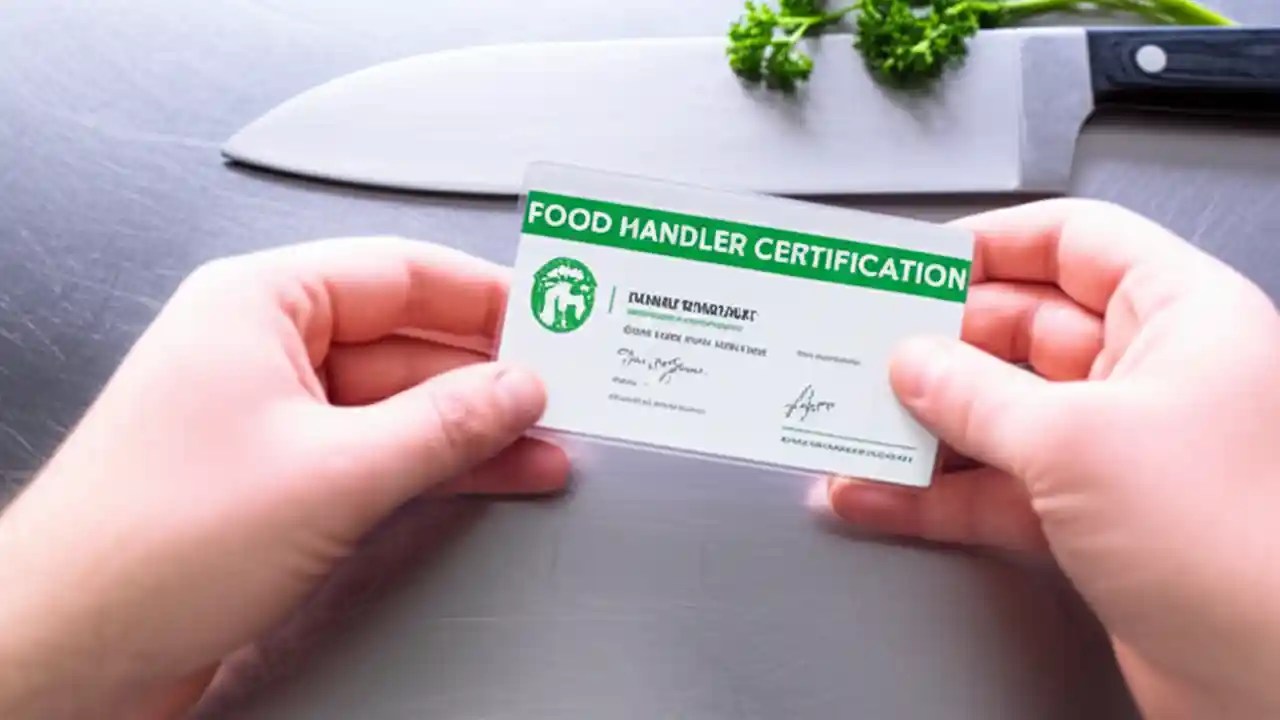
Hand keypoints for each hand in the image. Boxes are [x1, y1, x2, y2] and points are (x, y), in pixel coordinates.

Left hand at [0, 238, 567, 718]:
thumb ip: (443, 425)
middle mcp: (262, 350)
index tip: (552, 319)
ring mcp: (270, 416)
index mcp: (258, 304)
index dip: (487, 297)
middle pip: (406, 338)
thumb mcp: (334, 474)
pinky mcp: (278, 477)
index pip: (401, 272)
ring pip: (397, 401)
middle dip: (487, 372)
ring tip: (545, 440)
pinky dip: (436, 463)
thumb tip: (516, 388)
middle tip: (563, 388)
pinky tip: (492, 472)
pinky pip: (376, 450)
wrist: (72, 652)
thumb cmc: (147, 548)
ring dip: (472, 425)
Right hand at [826, 200, 1279, 718]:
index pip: (1075, 241)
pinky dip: (935, 493)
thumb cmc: (1234, 542)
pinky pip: (997, 487)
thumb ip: (976, 395)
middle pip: (1023, 330)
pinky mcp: (1095, 519)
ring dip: (925, 426)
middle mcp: (1156, 373)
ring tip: (855, 424)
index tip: (917, 262)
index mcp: (1183, 316)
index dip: (991, 244)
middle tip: (866, 348)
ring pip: (1002, 415)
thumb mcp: (1076, 442)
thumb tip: (913, 362)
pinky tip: (877, 495)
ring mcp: (1123, 449)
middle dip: (939, 344)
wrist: (1272, 680)